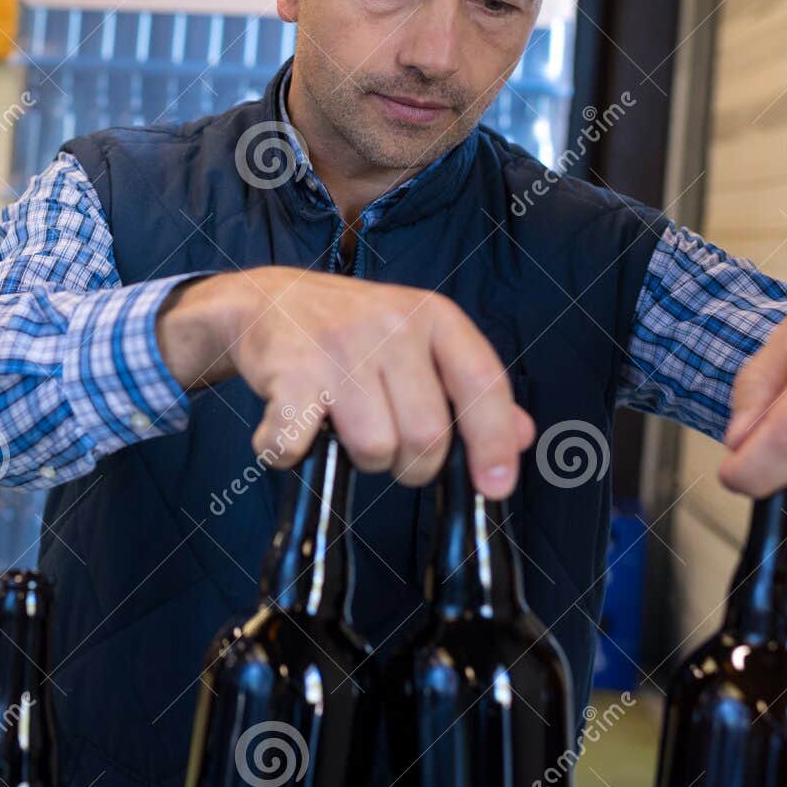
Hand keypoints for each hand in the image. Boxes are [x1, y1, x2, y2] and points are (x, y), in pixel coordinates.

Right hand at [156, 267, 533, 494]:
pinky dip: (288, 453)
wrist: (264, 299)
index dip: (494, 444)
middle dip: (412, 463)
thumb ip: (468, 388)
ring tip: (339, 427)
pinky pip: (301, 447)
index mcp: (432, 316)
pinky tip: (286, 431)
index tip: (496, 487)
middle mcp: (391, 325)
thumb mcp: (416, 342)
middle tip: (389, 446)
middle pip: (427, 435)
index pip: (483, 384)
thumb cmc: (347, 330)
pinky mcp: (291, 370)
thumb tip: (522, 437)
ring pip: (374, 448)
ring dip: (356, 459)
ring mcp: (339, 346)